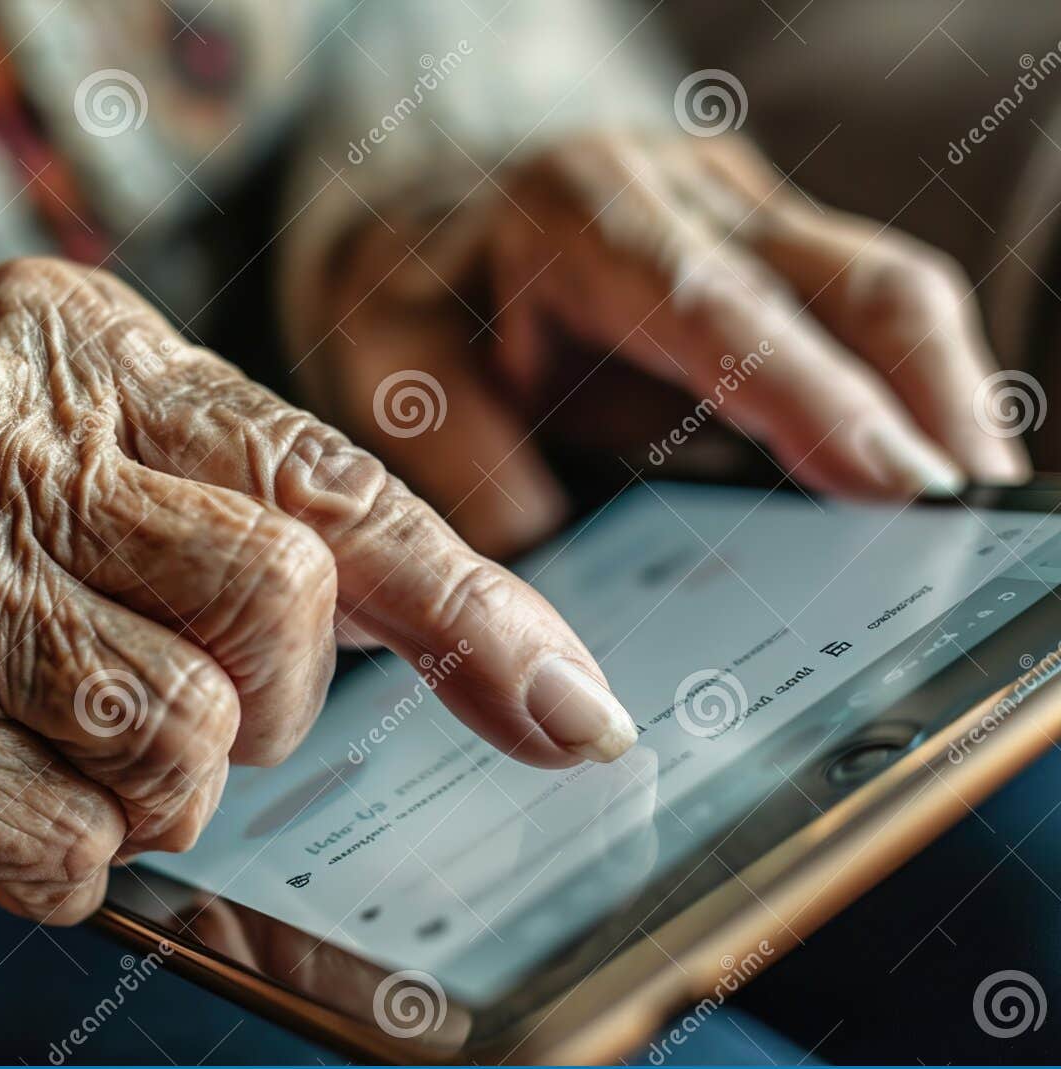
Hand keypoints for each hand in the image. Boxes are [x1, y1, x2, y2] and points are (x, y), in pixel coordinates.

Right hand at [0, 258, 636, 924]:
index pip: (326, 478)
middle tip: (182, 696)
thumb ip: (282, 529)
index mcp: (82, 340)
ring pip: (183, 738)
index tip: (573, 713)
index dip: (467, 608)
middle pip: (274, 602)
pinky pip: (75, 840)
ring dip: (160, 785)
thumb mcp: (113, 475)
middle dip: (267, 701)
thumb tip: (520, 674)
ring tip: (69, 742)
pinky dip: (66, 855)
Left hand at [296, 132, 1031, 557]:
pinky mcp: (773, 256)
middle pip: (856, 285)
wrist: (422, 198)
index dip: (812, 396)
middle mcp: (686, 196)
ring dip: (938, 407)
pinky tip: (913, 491)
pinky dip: (903, 403)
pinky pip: (864, 324)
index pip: (716, 307)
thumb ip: (460, 459)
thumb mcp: (386, 362)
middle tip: (976, 527)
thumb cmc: (406, 284)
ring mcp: (746, 217)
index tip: (893, 483)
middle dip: (932, 405)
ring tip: (971, 525)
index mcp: (579, 214)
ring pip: (886, 299)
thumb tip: (551, 578)